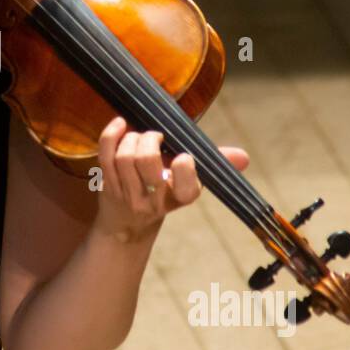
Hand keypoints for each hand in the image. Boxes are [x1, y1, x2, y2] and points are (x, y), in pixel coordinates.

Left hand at [95, 116, 249, 242]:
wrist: (127, 225)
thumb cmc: (164, 193)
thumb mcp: (190, 182)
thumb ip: (215, 165)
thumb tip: (244, 157)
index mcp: (179, 198)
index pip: (186, 189)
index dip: (185, 169)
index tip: (183, 157)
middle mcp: (153, 200)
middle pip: (146, 163)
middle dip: (149, 142)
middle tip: (155, 137)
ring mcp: (127, 193)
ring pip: (124, 158)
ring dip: (132, 138)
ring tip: (139, 136)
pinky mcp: (107, 185)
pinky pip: (105, 156)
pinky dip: (111, 135)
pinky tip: (119, 124)